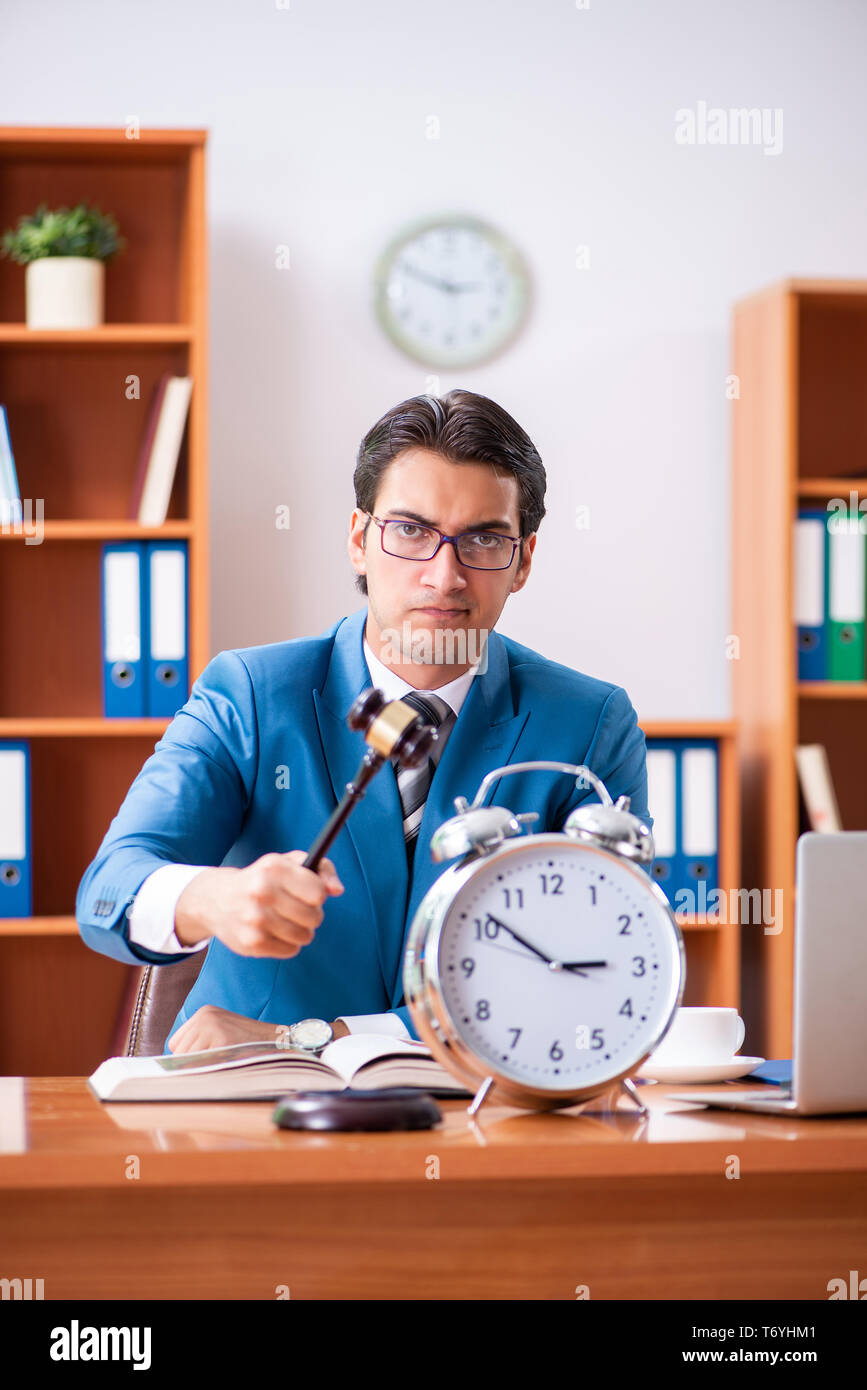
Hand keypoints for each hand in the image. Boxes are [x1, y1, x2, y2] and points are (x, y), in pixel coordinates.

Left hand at [167, 1008, 351, 1053]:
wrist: (276, 1041)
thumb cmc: (247, 1043)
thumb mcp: (221, 1031)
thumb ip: (200, 1040)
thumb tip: (172, 1066)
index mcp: (205, 1012)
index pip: (177, 1042)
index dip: (187, 1055)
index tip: (203, 1060)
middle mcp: (205, 1017)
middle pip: (179, 1051)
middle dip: (193, 1062)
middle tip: (216, 1062)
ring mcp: (212, 1028)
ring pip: (187, 1059)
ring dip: (201, 1067)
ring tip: (222, 1061)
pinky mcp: (220, 1041)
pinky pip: (200, 1065)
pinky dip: (208, 1070)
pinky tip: (224, 1065)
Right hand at [174, 850, 343, 956]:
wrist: (215, 899)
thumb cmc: (262, 879)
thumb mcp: (287, 863)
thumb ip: (321, 870)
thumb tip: (338, 890)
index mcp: (274, 868)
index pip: (318, 892)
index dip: (317, 894)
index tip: (308, 893)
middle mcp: (262, 892)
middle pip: (314, 917)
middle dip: (311, 914)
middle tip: (297, 909)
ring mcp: (255, 920)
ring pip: (305, 936)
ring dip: (300, 931)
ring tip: (285, 921)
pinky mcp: (251, 943)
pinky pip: (291, 950)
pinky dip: (287, 944)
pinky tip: (273, 932)